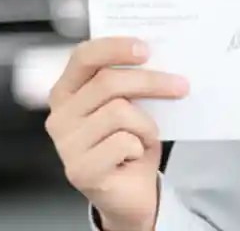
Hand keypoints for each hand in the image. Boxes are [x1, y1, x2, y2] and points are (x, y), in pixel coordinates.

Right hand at [46, 37, 189, 230]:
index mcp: (66, 92)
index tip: (146, 49)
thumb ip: (129, 83)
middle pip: (108, 83)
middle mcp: (59, 116)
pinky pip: (123, 143)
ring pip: (119, 112)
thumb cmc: (129, 142)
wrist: (130, 191)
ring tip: (144, 136)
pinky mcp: (80, 170)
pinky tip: (133, 156)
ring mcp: (66, 145)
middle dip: (151, 81)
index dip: (114, 48)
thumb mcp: (129, 105)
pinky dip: (139, 147)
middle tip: (181, 85)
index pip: (84, 57)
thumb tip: (157, 59)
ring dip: (145, 125)